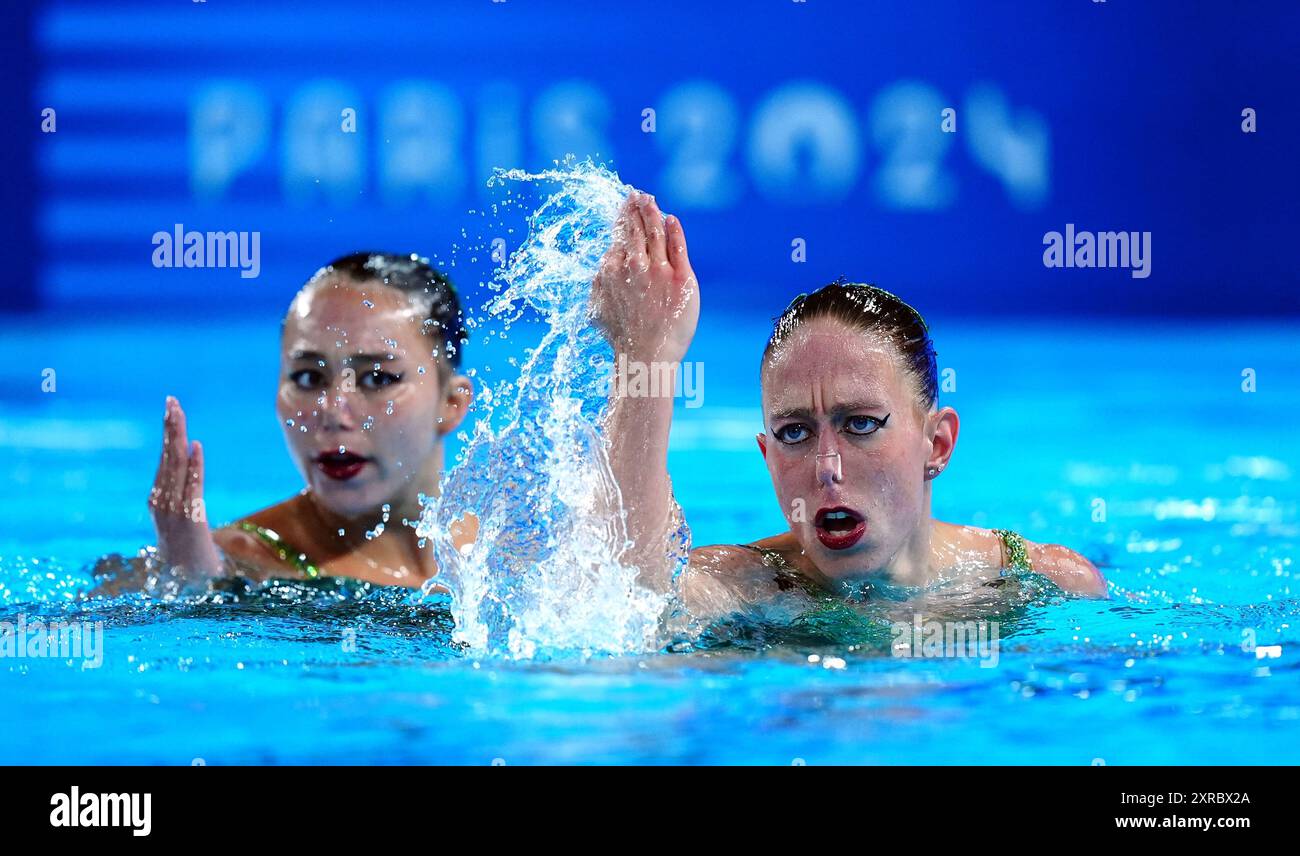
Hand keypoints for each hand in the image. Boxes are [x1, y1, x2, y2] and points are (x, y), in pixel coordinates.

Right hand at [148, 396, 221, 577]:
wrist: (190, 584)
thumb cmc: (189, 552)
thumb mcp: (184, 516)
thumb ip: (184, 488)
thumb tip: (190, 454)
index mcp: (158, 500)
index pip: (164, 459)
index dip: (169, 433)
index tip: (172, 408)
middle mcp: (161, 503)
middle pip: (167, 458)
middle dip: (170, 427)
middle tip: (173, 400)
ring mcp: (173, 512)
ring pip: (176, 468)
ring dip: (178, 439)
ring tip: (180, 414)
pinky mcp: (190, 522)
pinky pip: (192, 488)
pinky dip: (194, 467)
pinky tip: (196, 447)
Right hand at [591, 191, 698, 363]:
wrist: (646, 357)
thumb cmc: (622, 338)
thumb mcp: (598, 307)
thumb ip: (600, 281)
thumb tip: (603, 264)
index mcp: (611, 270)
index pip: (618, 235)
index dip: (622, 218)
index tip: (625, 207)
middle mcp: (634, 266)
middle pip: (635, 228)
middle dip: (636, 207)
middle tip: (637, 194)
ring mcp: (659, 271)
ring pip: (655, 232)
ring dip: (652, 211)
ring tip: (650, 199)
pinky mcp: (682, 280)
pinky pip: (678, 247)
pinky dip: (674, 230)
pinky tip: (672, 219)